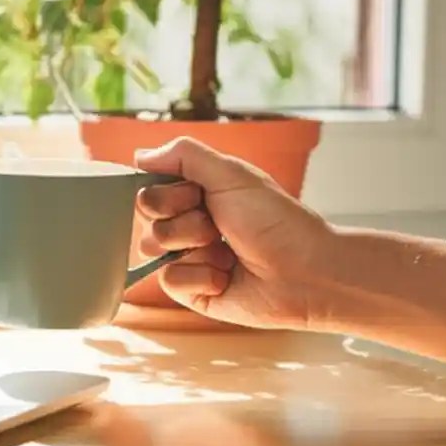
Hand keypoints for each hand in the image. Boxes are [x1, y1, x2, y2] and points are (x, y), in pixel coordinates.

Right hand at [133, 137, 336, 329]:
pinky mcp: (192, 290)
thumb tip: (139, 155)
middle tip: (218, 226)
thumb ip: (184, 154)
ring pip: (153, 249)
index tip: (200, 196)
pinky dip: (200, 278)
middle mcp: (187, 223)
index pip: (148, 188)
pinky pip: (168, 281)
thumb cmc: (276, 221)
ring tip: (226, 253)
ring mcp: (188, 257)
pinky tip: (225, 277)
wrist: (306, 272)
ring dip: (193, 249)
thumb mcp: (232, 174)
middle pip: (147, 219)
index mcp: (195, 193)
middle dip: (184, 223)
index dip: (169, 193)